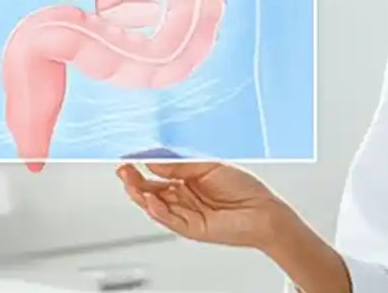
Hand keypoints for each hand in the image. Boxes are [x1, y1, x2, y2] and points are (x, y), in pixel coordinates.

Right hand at [116, 161, 289, 249]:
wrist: (264, 211)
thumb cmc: (244, 187)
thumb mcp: (209, 166)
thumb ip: (180, 165)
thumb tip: (153, 161)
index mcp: (188, 180)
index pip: (158, 174)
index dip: (143, 167)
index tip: (129, 158)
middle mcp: (184, 197)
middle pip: (152, 190)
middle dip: (135, 180)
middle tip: (123, 170)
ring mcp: (186, 213)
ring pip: (156, 206)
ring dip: (141, 194)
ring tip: (130, 181)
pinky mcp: (191, 228)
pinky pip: (169, 219)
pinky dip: (157, 209)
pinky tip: (149, 198)